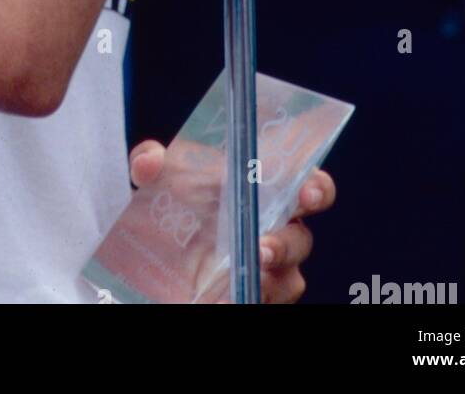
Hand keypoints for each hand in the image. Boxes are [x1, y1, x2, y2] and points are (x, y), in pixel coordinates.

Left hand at [129, 139, 334, 303]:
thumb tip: (148, 163)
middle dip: (286, 244)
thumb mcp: (160, 177)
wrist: (155, 246)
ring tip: (245, 279)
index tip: (306, 194)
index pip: (309, 187)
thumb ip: (151, 162)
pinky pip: (261, 302)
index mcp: (267, 192)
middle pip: (301, 239)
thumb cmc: (177, 200)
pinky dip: (247, 301)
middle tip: (262, 248)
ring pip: (288, 280)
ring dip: (270, 281)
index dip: (316, 189)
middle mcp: (276, 230)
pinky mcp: (252, 295)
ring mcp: (269, 270)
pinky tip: (224, 302)